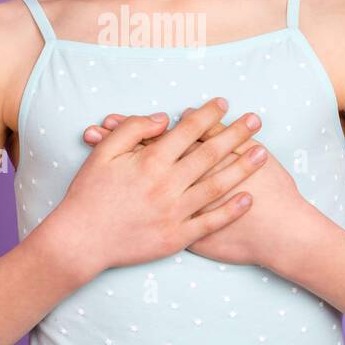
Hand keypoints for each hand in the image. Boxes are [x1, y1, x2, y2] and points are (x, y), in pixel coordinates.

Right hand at [53, 98, 270, 277]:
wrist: (80, 241)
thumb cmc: (89, 194)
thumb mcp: (104, 153)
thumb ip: (132, 129)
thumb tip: (165, 118)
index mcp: (150, 161)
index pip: (188, 130)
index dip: (208, 115)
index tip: (224, 103)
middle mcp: (166, 185)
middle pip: (209, 153)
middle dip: (235, 134)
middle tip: (256, 120)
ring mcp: (174, 213)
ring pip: (216, 186)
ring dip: (242, 168)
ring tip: (263, 153)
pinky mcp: (176, 237)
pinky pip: (210, 223)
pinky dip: (231, 210)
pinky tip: (248, 198)